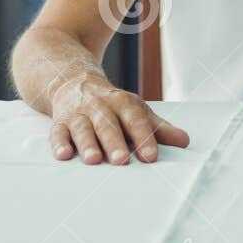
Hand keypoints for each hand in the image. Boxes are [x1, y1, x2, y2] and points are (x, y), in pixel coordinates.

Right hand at [46, 72, 189, 163]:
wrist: (74, 81)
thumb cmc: (111, 104)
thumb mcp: (136, 110)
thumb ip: (159, 128)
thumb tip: (185, 142)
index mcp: (123, 104)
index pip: (136, 120)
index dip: (144, 137)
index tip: (151, 156)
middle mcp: (101, 107)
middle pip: (108, 125)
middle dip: (114, 143)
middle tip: (121, 161)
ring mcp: (79, 114)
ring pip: (83, 129)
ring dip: (87, 144)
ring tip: (94, 160)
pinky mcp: (60, 122)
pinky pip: (58, 132)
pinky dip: (59, 143)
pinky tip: (64, 155)